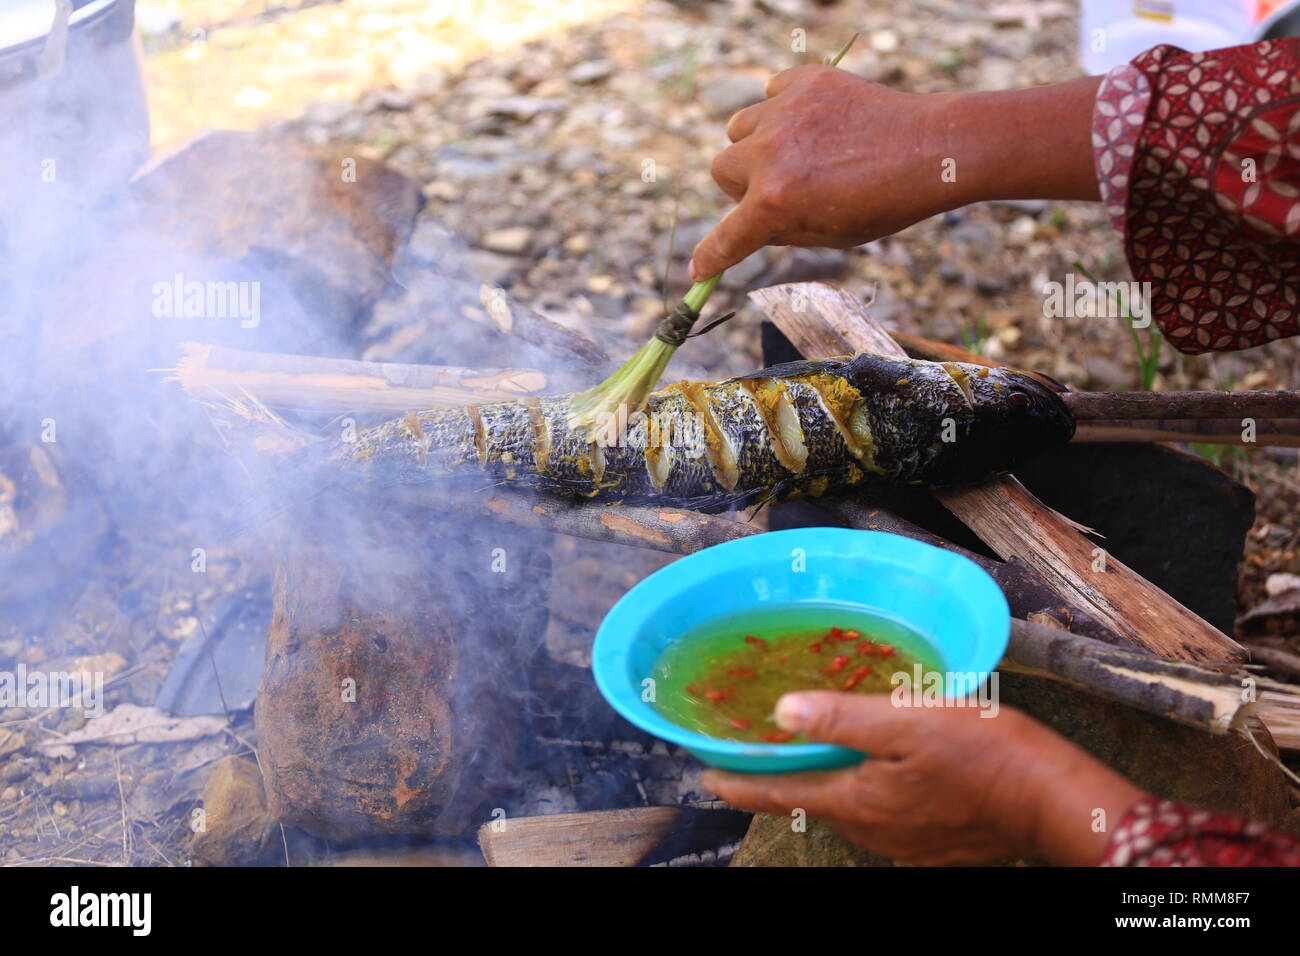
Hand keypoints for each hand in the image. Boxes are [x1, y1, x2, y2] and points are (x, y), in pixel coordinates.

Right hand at [689, 67, 1101, 280]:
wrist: (932, 149)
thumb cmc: (885, 202)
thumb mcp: (829, 236)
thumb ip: (780, 230)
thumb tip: (747, 225)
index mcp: (776, 203)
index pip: (726, 238)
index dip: (710, 258)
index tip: (698, 271)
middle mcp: (771, 157)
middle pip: (722, 171)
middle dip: (743, 184)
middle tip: (781, 189)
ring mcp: (785, 114)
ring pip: (739, 129)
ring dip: (758, 144)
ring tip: (800, 152)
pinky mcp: (804, 82)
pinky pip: (770, 94)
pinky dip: (783, 109)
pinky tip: (815, 123)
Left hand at [701, 691, 1146, 865]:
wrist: (1053, 802)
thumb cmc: (985, 754)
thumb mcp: (908, 721)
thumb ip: (842, 718)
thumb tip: (781, 713)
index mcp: (856, 801)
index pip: (778, 794)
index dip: (738, 782)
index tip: (705, 774)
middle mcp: (871, 831)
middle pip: (809, 800)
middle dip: (780, 776)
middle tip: (757, 748)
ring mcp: (902, 842)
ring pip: (846, 807)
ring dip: (823, 780)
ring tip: (810, 750)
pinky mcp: (931, 842)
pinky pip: (880, 814)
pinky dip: (862, 789)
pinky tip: (874, 766)